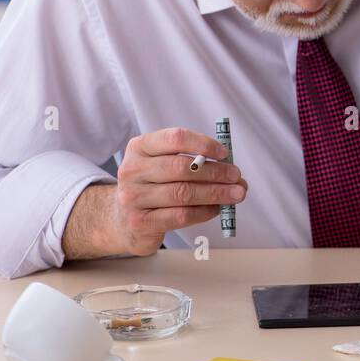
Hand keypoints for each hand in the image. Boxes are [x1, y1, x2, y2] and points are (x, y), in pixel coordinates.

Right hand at [66, 127, 247, 258]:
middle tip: (237, 177)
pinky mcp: (140, 222)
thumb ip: (196, 163)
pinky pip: (181, 215)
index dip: (203, 144)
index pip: (175, 138)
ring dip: (216, 193)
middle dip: (216, 172)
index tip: (225, 153)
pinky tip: (217, 208)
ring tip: (236, 194)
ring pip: (183, 193)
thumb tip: (235, 175)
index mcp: (140, 146)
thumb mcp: (165, 165)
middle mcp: (133, 170)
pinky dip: (205, 211)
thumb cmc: (154, 186)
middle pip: (182, 168)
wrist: (122, 219)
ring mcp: (133, 197)